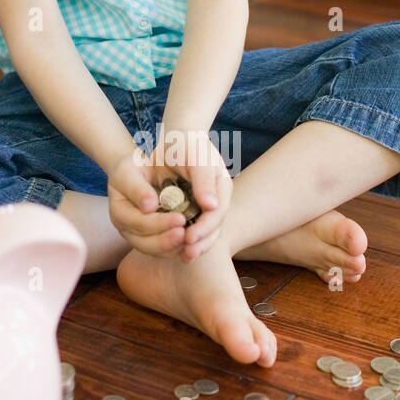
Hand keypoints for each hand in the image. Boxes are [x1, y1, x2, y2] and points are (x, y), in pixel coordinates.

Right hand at [107, 147, 188, 257]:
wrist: (138, 170)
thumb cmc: (135, 166)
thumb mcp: (130, 169)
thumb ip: (138, 188)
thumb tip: (150, 206)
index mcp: (119, 210)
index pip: (137, 222)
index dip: (158, 223)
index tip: (180, 219)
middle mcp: (127, 228)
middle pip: (145, 243)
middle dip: (167, 240)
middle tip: (188, 234)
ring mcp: (138, 236)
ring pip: (155, 250)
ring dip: (174, 248)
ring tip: (191, 241)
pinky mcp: (152, 238)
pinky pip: (164, 250)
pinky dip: (178, 249)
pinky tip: (192, 244)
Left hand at [151, 127, 231, 262]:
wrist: (177, 142)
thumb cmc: (186, 146)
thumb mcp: (196, 157)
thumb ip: (203, 180)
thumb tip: (211, 205)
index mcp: (222, 186)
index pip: (217, 213)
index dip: (205, 228)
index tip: (189, 238)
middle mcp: (217, 200)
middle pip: (215, 228)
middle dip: (201, 243)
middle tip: (186, 253)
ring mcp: (206, 208)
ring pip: (206, 234)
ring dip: (196, 247)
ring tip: (184, 256)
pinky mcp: (194, 213)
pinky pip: (194, 231)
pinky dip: (186, 242)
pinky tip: (177, 252)